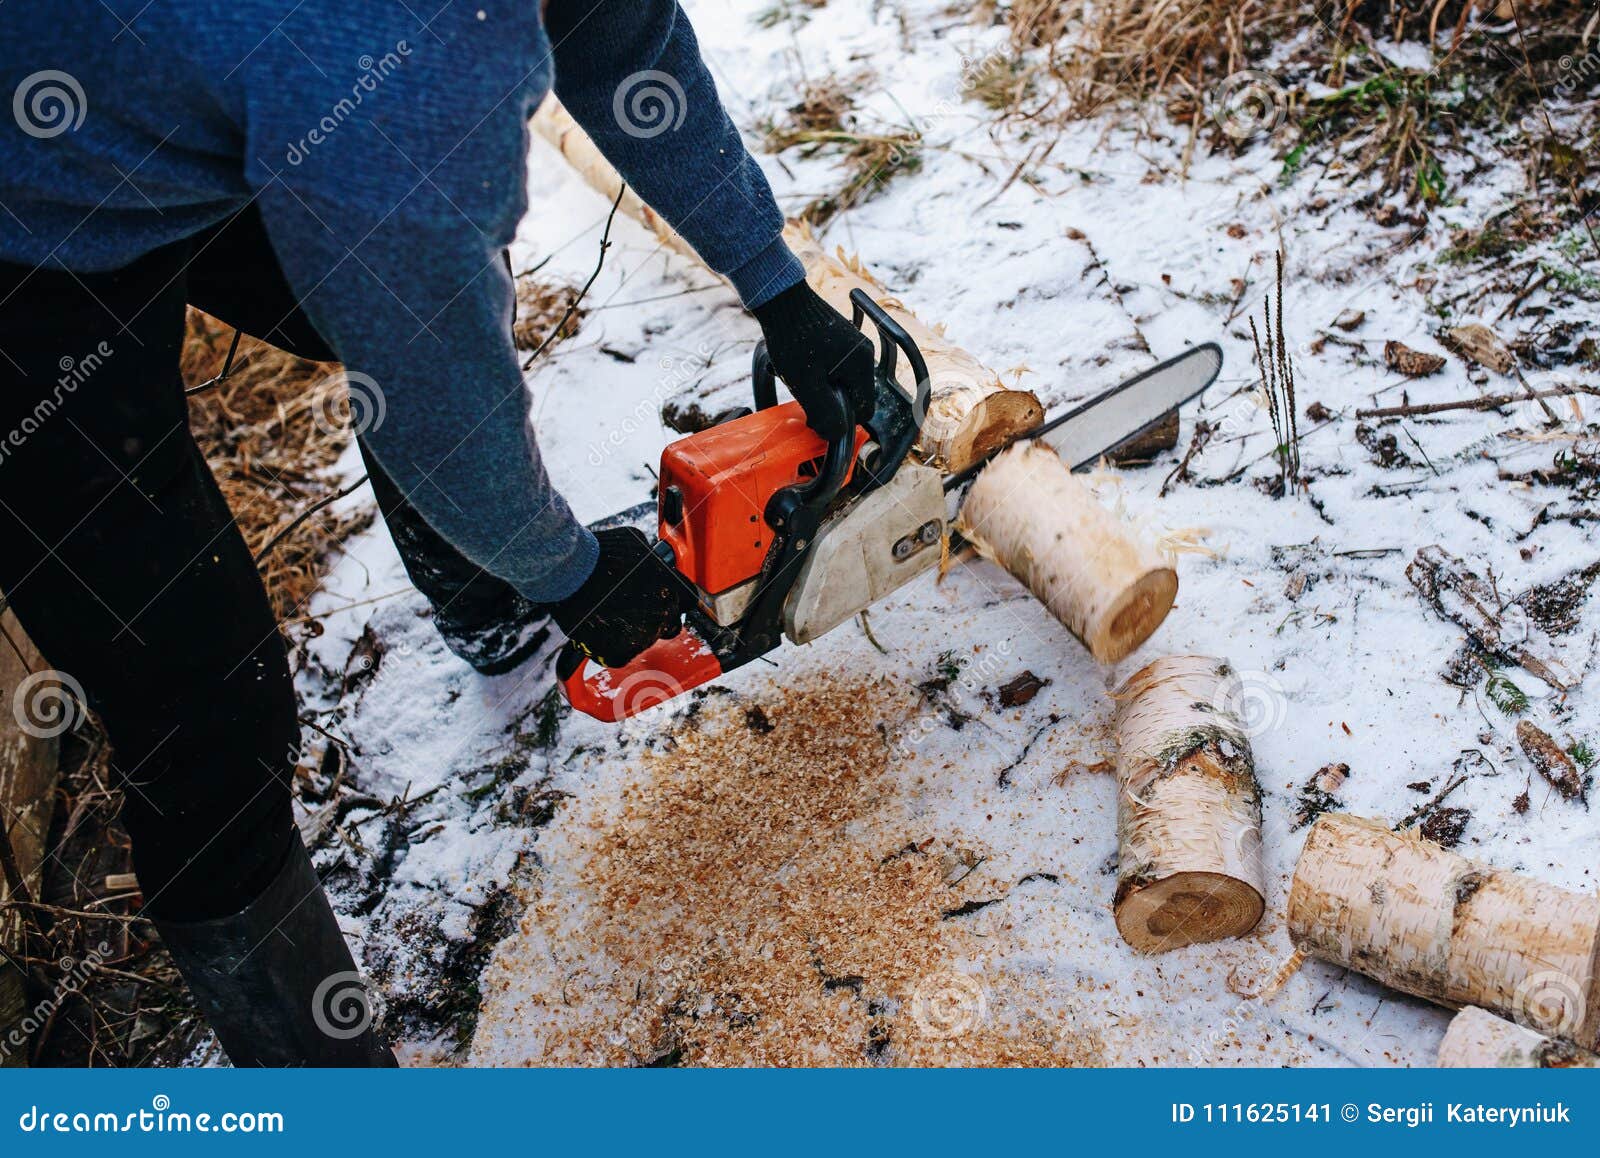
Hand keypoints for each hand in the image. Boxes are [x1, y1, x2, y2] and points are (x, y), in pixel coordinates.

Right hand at [550, 528, 685, 667]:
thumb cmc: (602, 551)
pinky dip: (611, 645)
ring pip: (644, 640)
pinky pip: (621, 654)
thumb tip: (654, 560)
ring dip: (632, 630)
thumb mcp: (638, 542)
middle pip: (670, 624)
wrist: (571, 569)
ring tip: (609, 612)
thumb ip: (653, 559)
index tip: (662, 596)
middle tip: (633, 606)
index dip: (675, 597)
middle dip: (657, 616)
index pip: (688, 600)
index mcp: (673, 589)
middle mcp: (663, 616)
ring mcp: (642, 638)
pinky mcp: (618, 653)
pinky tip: (600, 628)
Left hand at [753, 280, 874, 440]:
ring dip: (819, 385)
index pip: (864, 409)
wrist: (780, 299)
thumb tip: (836, 435)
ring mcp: (853, 344)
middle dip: (828, 400)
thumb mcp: (806, 385)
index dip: (842, 419)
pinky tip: (798, 363)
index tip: (818, 415)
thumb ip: (824, 413)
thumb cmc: (793, 340)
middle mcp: (864, 354)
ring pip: (840, 381)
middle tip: (803, 391)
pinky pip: (833, 366)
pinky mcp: (840, 338)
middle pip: (851, 395)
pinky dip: (816, 371)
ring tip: (797, 373)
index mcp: (862, 366)